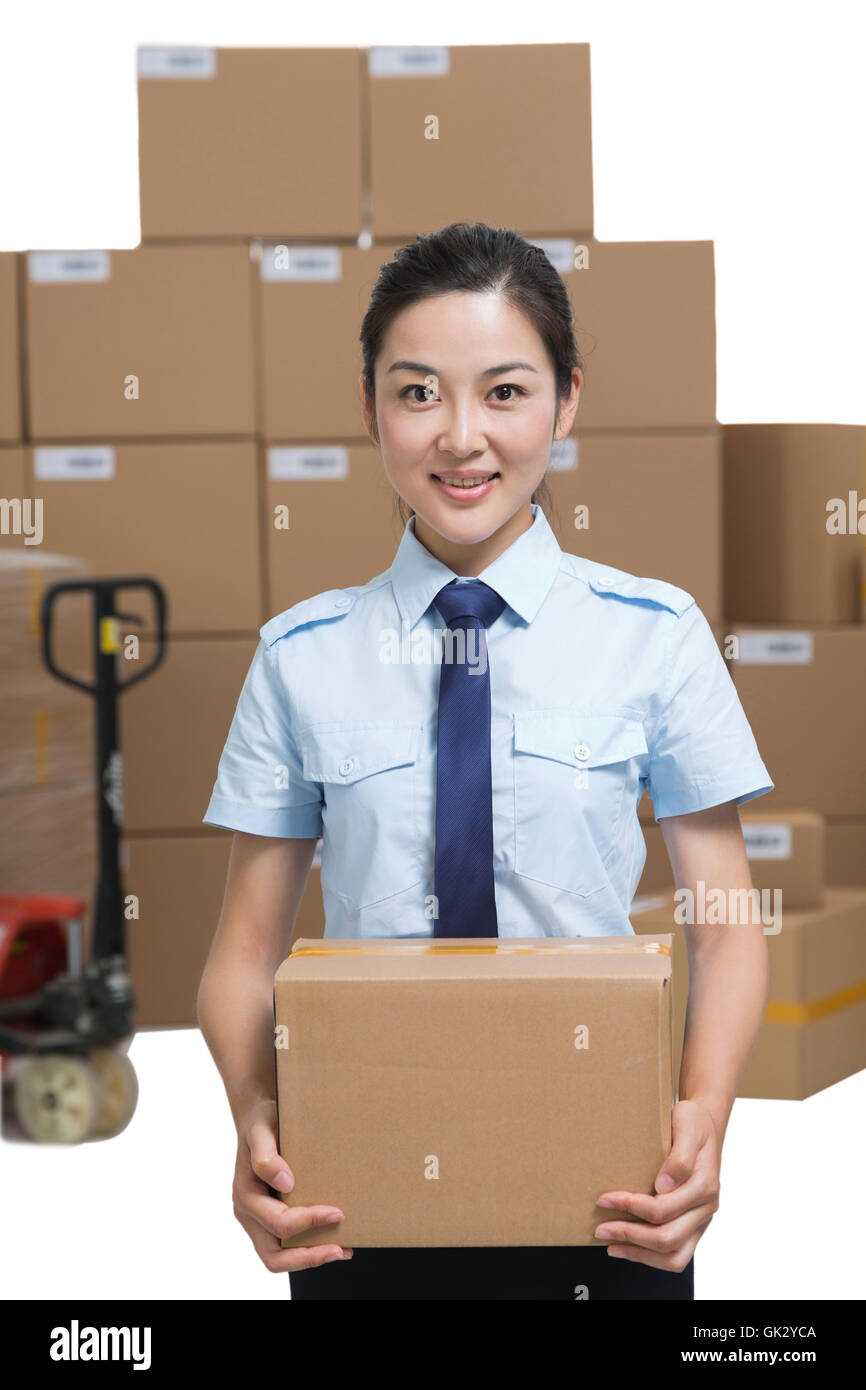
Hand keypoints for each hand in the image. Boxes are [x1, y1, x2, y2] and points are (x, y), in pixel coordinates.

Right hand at [233, 1098, 352, 1272]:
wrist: (259, 1120)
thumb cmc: (263, 1122)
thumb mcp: (261, 1129)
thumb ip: (266, 1155)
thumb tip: (285, 1183)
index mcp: (246, 1193)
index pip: (278, 1222)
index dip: (308, 1222)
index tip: (337, 1212)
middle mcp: (249, 1213)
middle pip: (273, 1256)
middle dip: (308, 1257)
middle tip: (341, 1250)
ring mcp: (257, 1221)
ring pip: (278, 1258)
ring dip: (309, 1259)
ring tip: (342, 1251)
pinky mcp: (268, 1221)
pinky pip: (284, 1247)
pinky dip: (308, 1250)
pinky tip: (335, 1243)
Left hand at [594, 1099, 720, 1271]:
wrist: (706, 1125)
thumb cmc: (694, 1123)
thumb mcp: (688, 1126)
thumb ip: (680, 1156)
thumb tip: (664, 1185)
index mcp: (704, 1186)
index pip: (663, 1208)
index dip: (630, 1206)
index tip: (604, 1199)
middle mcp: (705, 1208)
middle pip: (667, 1238)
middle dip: (629, 1234)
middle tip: (600, 1228)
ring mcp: (701, 1220)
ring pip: (674, 1257)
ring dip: (639, 1254)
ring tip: (611, 1246)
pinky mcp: (694, 1227)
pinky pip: (676, 1255)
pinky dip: (650, 1257)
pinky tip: (627, 1248)